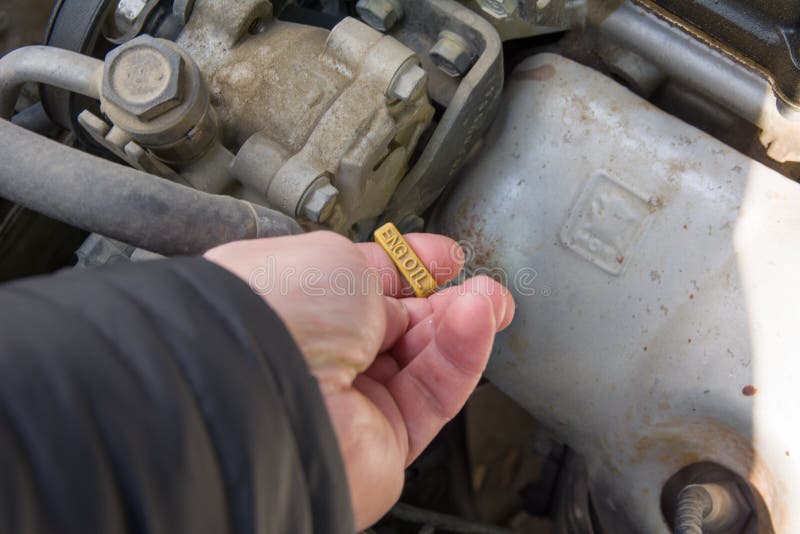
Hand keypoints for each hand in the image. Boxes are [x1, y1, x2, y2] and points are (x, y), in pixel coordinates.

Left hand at [204, 231, 514, 528]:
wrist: (262, 389)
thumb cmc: (277, 313)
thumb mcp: (339, 259)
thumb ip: (385, 269)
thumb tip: (414, 283)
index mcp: (299, 304)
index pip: (366, 286)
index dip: (410, 269)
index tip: (445, 256)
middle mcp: (322, 355)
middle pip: (403, 326)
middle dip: (447, 300)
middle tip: (481, 284)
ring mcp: (353, 400)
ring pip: (425, 361)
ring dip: (462, 325)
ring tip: (490, 300)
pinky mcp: (385, 442)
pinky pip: (435, 395)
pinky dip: (461, 357)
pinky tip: (477, 323)